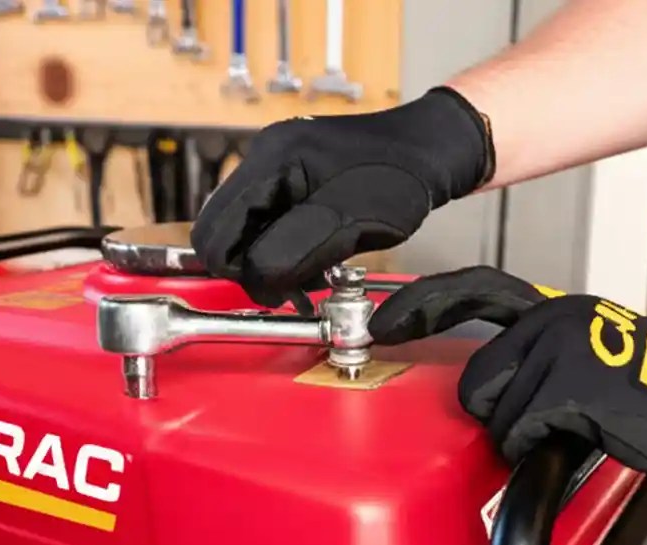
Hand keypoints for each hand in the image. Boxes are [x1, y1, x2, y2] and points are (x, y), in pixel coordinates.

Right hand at [191, 87, 493, 309]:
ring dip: (267, 263)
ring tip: (311, 274)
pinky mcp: (288, 182)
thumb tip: (257, 276)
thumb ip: (298, 248)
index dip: (241, 271)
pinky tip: (314, 259)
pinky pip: (265, 226)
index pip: (216, 231)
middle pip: (220, 233)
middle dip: (250, 269)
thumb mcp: (352, 219)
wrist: (430, 149)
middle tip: (293, 290)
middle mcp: (263, 158)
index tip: (282, 293)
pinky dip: (282, 251)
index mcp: (273, 158)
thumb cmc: (404, 175)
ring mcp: (274, 169)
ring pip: (242, 234)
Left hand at [370, 267, 646, 500]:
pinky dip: (537, 448)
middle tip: (532, 427)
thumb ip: (538, 360)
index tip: (382, 324)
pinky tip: (580, 438)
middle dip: (493, 410)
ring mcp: (562, 346)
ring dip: (522, 435)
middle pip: (475, 373)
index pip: (472, 291)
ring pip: (494, 408)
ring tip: (574, 431)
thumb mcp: (593, 360)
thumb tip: (487, 387)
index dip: (420, 305)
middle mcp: (554, 316)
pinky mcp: (572, 382)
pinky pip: (518, 430)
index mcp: (556, 309)